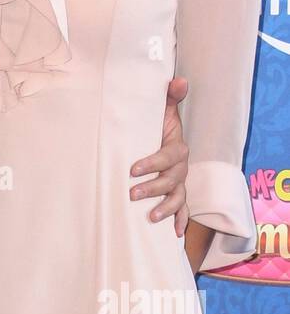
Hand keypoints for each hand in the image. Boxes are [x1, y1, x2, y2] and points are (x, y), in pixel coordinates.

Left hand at [129, 75, 189, 236]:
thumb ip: (169, 95)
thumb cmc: (154, 124)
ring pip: (178, 197)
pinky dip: (179, 221)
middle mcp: (180, 166)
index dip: (154, 162)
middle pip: (173, 180)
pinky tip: (173, 234)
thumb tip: (179, 79)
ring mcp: (179, 181)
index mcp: (176, 146)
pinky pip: (182, 209)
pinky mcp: (176, 194)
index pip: (169, 156)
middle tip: (131, 193)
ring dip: (166, 208)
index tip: (133, 169)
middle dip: (154, 188)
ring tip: (150, 217)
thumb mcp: (160, 109)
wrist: (155, 135)